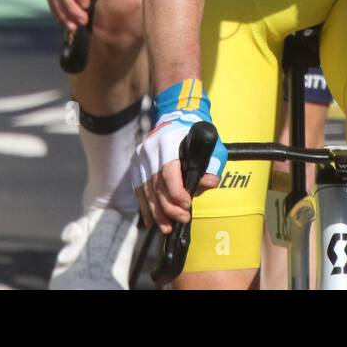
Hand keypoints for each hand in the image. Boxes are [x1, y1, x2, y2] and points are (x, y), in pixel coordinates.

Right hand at [130, 80, 227, 232]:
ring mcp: (140, 157)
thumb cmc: (194, 135)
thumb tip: (210, 183)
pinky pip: (139, 190)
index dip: (176, 191)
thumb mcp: (209, 145)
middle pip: (156, 184)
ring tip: (167, 227)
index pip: (168, 170)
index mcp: (168, 141)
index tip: (186, 205)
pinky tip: (152, 221)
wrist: (174, 119)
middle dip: (169, 206)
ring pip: (146, 190)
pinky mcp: (136, 165)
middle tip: (183, 219)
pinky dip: (146, 207)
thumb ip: (210, 165)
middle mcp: (149, 149)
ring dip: (157, 212)